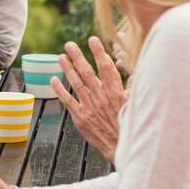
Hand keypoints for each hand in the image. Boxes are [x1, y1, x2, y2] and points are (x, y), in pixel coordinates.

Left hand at [54, 37, 125, 162]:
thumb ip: (134, 89)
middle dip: (78, 56)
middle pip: (88, 72)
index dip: (99, 52)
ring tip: (60, 57)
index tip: (93, 40)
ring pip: (76, 83)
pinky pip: (67, 100)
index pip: (107, 67)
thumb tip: (135, 75)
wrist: (121, 149)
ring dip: (67, 69)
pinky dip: (59, 89)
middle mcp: (101, 97)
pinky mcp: (80, 118)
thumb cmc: (130, 128)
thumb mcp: (136, 106)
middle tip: (69, 44)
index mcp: (117, 92)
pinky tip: (53, 79)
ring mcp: (89, 107)